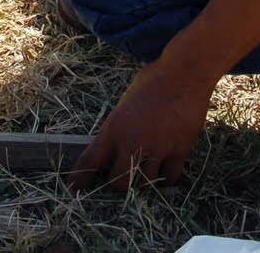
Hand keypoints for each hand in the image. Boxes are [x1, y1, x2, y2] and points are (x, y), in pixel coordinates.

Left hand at [70, 58, 213, 191]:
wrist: (184, 73)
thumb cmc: (152, 81)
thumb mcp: (125, 103)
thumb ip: (119, 127)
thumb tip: (115, 148)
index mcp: (114, 128)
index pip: (90, 160)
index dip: (80, 177)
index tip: (75, 187)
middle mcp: (133, 142)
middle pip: (120, 183)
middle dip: (118, 183)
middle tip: (121, 176)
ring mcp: (158, 148)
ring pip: (146, 184)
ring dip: (143, 181)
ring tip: (144, 171)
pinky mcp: (179, 150)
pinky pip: (170, 177)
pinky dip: (165, 177)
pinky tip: (163, 169)